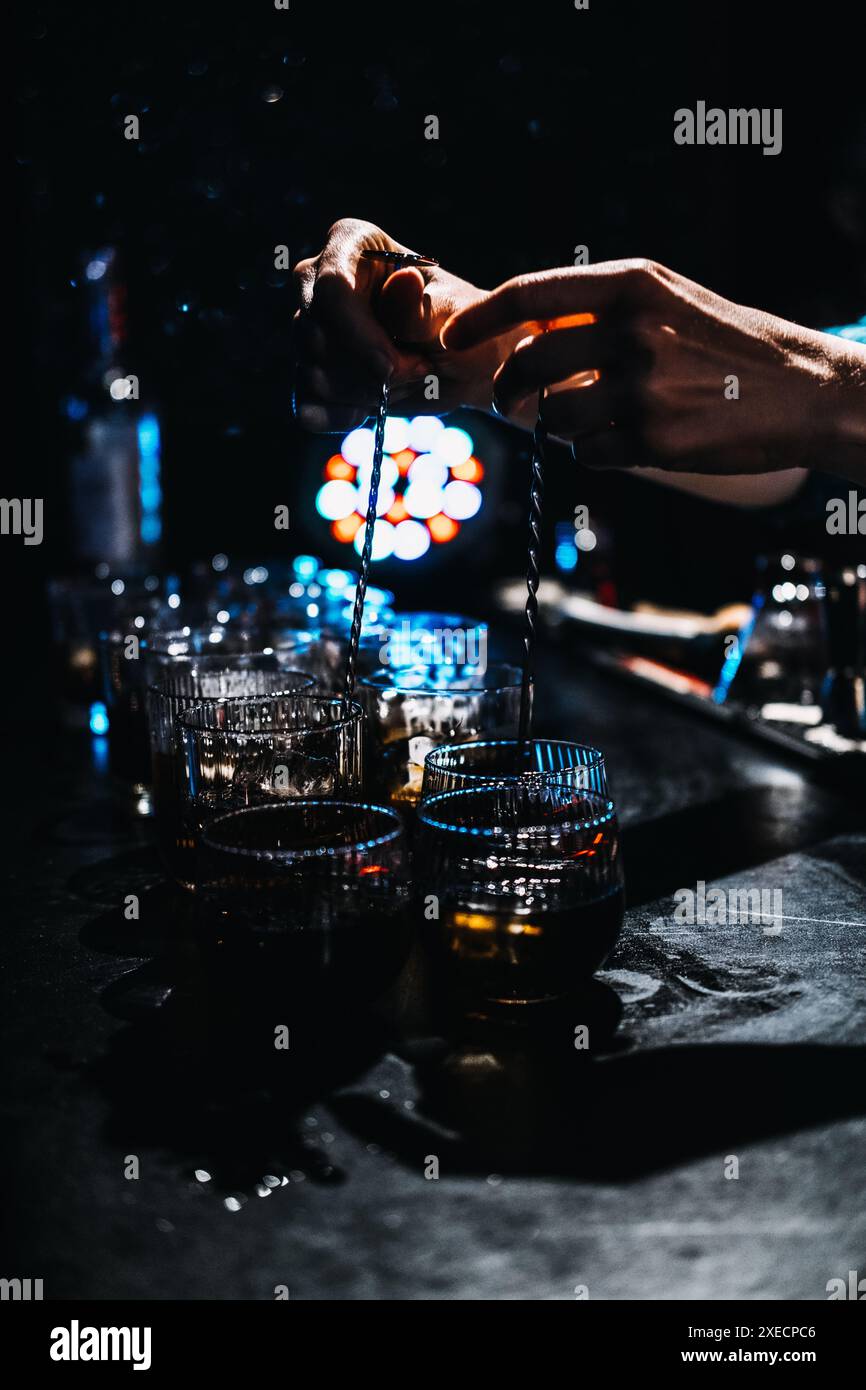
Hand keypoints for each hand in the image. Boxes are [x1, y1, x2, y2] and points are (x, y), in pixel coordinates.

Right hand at [292, 218, 517, 430]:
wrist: (464, 366)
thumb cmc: (463, 327)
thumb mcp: (452, 315)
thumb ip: (418, 307)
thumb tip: (404, 280)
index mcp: (353, 245)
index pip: (330, 285)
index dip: (356, 334)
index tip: (391, 367)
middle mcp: (321, 280)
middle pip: (314, 334)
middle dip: (368, 368)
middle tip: (417, 368)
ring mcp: (313, 327)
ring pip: (313, 373)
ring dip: (366, 392)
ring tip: (405, 379)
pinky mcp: (314, 370)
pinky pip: (304, 404)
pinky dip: (337, 416)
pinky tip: (366, 413)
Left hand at [442, 259, 865, 474]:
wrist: (800, 388)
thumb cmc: (724, 344)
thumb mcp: (668, 301)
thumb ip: (600, 310)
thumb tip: (525, 333)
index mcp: (632, 284)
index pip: (531, 294)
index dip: (481, 319)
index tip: (452, 338)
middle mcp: (633, 330)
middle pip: (529, 363)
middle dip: (508, 390)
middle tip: (509, 402)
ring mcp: (643, 386)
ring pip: (554, 416)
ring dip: (557, 426)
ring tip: (590, 420)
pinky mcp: (654, 438)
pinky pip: (589, 454)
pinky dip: (596, 454)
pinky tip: (630, 440)